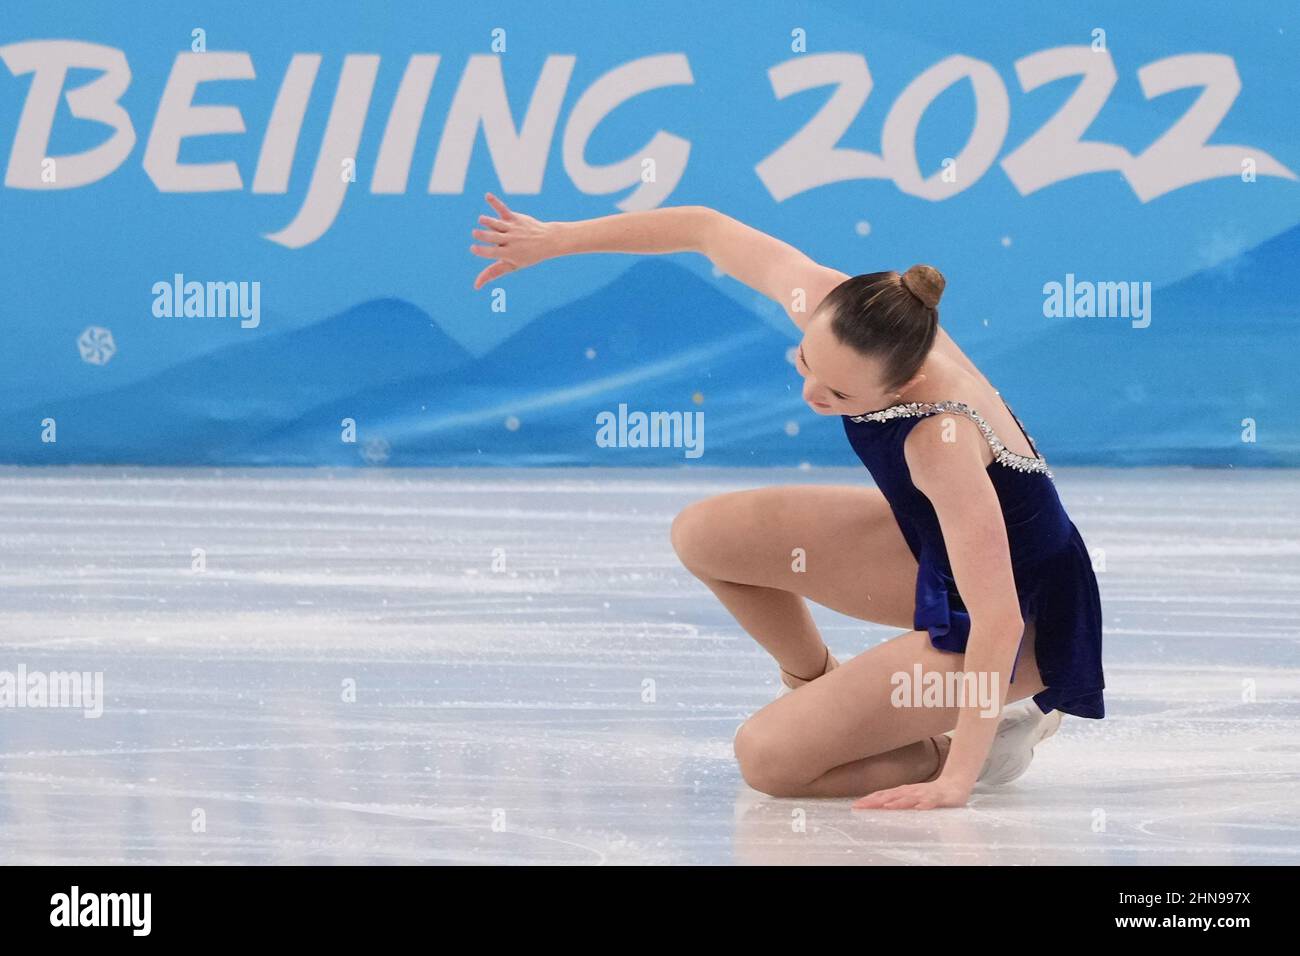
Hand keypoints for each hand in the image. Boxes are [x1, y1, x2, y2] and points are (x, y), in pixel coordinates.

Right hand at [470, 192, 558, 289]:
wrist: (547, 241)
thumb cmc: (526, 256)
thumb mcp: (511, 266)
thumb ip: (492, 273)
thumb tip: (475, 286)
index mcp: (509, 253)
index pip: (493, 253)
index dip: (483, 251)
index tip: (473, 248)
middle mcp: (511, 240)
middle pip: (494, 237)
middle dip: (484, 235)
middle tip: (475, 234)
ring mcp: (513, 228)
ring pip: (498, 224)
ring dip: (488, 221)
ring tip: (481, 220)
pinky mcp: (514, 218)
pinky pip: (503, 209)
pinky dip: (495, 202)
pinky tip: (487, 195)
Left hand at [851, 776, 972, 810]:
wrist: (955, 784)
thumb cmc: (929, 794)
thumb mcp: (910, 796)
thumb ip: (896, 800)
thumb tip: (878, 805)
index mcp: (903, 791)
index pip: (883, 795)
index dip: (869, 800)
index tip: (855, 806)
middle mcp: (911, 791)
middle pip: (891, 796)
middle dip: (876, 801)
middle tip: (861, 806)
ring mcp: (924, 793)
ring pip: (909, 798)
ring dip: (898, 802)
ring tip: (887, 807)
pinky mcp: (938, 797)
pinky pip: (931, 801)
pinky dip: (924, 804)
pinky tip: (919, 808)